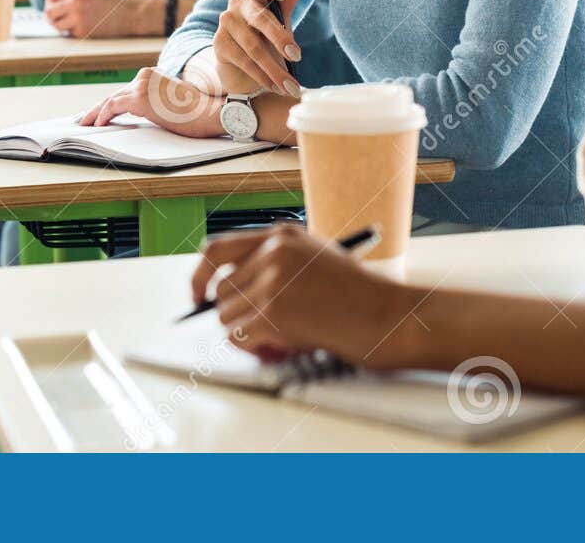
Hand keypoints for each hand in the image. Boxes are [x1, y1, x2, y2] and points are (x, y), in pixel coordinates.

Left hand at [44, 0, 129, 36]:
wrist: (131, 14)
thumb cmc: (111, 1)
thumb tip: (49, 1)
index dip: (52, 3)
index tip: (56, 9)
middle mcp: (75, 0)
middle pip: (49, 11)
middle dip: (52, 17)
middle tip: (58, 20)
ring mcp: (78, 16)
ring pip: (57, 25)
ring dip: (62, 26)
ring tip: (71, 25)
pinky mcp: (83, 31)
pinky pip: (70, 33)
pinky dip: (74, 32)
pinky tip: (85, 28)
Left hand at [78, 67, 224, 137]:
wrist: (209, 112)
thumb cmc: (196, 113)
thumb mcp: (171, 103)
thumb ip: (153, 103)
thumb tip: (137, 116)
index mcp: (152, 75)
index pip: (125, 91)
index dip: (108, 103)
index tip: (97, 113)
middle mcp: (144, 76)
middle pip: (114, 94)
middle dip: (97, 108)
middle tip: (84, 119)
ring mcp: (141, 85)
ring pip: (110, 100)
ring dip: (95, 113)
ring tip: (85, 124)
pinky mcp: (139, 98)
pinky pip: (113, 107)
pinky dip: (102, 116)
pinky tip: (97, 125)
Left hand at [189, 225, 414, 365]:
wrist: (386, 315)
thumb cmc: (357, 296)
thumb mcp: (314, 261)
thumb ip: (273, 266)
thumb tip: (228, 296)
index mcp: (281, 235)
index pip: (217, 249)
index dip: (200, 276)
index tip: (199, 297)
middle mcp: (272, 252)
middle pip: (222, 293)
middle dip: (236, 318)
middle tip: (262, 335)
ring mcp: (271, 281)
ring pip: (227, 318)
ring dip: (247, 337)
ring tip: (281, 342)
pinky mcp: (273, 311)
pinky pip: (240, 338)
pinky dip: (255, 350)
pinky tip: (283, 348)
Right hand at [215, 0, 302, 96]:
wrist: (243, 71)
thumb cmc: (265, 42)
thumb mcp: (279, 26)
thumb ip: (285, 8)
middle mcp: (235, 4)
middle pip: (258, 16)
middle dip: (280, 38)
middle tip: (297, 56)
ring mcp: (224, 23)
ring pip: (254, 46)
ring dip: (276, 69)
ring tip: (292, 86)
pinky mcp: (219, 44)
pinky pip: (245, 61)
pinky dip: (263, 76)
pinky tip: (275, 87)